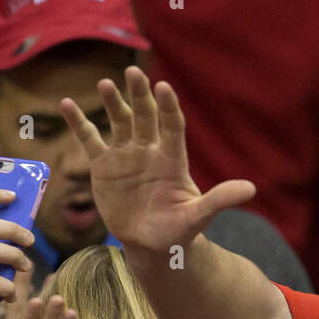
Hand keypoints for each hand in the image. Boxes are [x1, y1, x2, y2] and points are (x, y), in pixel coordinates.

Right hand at [60, 66, 254, 255]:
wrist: (151, 245)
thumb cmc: (178, 231)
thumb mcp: (198, 217)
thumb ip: (219, 200)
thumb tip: (250, 189)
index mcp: (172, 160)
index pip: (172, 127)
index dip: (168, 108)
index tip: (164, 88)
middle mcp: (149, 151)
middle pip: (145, 117)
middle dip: (139, 95)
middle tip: (134, 73)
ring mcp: (125, 156)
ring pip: (119, 122)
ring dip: (113, 103)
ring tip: (105, 84)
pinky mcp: (103, 166)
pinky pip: (90, 138)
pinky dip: (79, 122)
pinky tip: (67, 104)